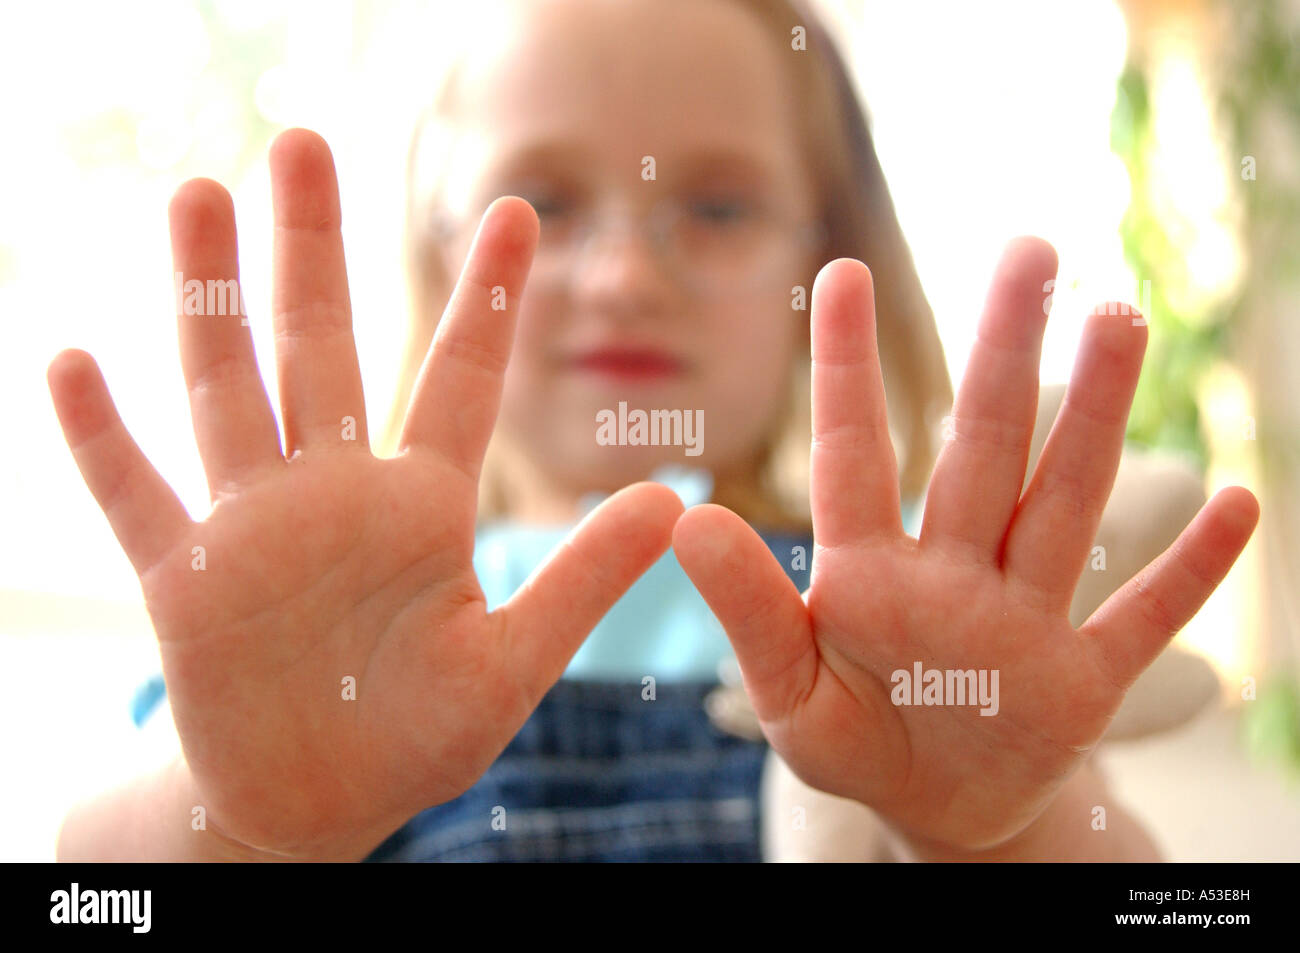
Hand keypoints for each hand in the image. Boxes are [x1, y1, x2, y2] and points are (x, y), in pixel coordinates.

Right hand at [47, 129, 680, 860]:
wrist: (316, 809)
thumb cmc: (417, 737)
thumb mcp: (515, 662)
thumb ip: (584, 579)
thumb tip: (675, 498)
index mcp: (423, 508)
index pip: (461, 379)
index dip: (490, 299)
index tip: (522, 211)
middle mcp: (336, 495)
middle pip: (324, 349)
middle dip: (314, 250)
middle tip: (304, 140)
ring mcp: (254, 529)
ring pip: (227, 390)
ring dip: (210, 298)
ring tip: (198, 193)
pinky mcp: (184, 583)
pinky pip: (136, 497)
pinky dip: (101, 439)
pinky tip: (73, 362)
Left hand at [673, 241, 1257, 852]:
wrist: (928, 812)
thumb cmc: (851, 739)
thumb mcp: (786, 691)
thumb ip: (747, 613)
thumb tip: (689, 521)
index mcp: (867, 574)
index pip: (855, 454)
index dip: (845, 367)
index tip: (840, 272)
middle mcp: (951, 576)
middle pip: (983, 452)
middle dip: (1004, 356)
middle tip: (1031, 253)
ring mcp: (1022, 624)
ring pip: (1062, 506)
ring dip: (1092, 421)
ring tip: (1118, 324)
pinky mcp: (1080, 684)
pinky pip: (1143, 620)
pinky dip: (1190, 573)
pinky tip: (1238, 504)